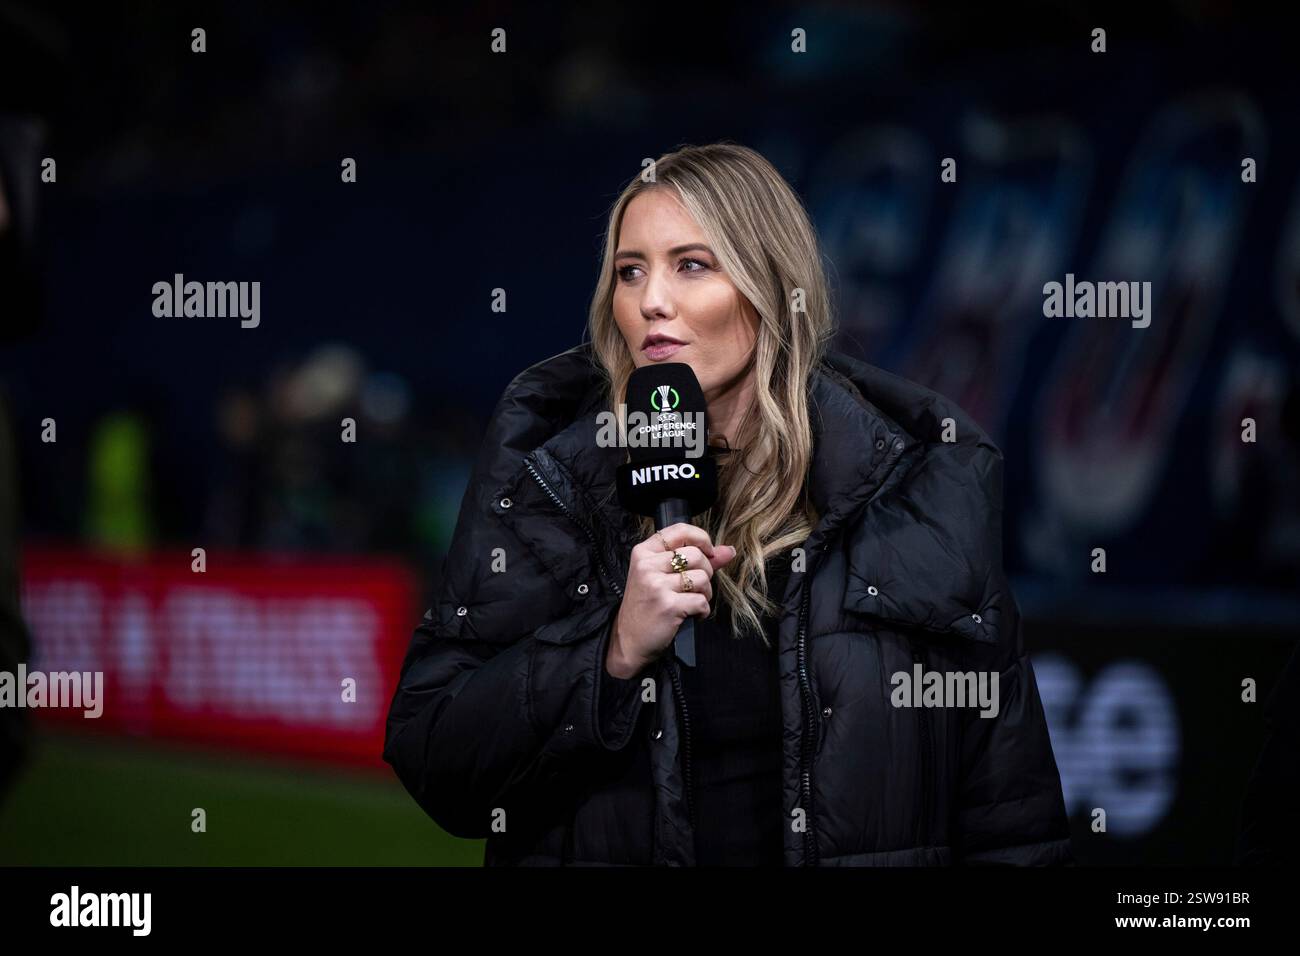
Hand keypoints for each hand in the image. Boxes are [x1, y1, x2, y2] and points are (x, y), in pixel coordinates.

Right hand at [605, 522, 736, 677]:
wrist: (628, 640)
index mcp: (644, 552)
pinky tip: (692, 614)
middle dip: (706, 572)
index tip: (708, 552)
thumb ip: (696, 561)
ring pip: (702, 578)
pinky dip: (703, 611)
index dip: (701, 539)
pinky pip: (701, 601)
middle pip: (696, 555)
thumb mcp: (662, 577)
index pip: (680, 530)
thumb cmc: (647, 606)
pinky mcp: (668, 605)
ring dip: (705, 593)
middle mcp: (647, 565)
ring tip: (692, 602)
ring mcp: (656, 585)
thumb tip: (728, 550)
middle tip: (696, 587)